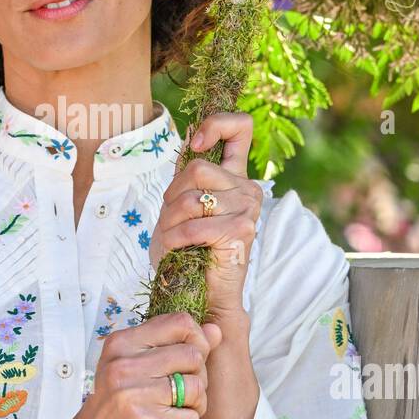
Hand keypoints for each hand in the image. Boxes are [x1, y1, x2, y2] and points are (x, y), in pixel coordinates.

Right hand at [56, 312, 222, 418]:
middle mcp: (124, 365)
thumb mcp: (134, 369)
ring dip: (195, 405)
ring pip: (196, 387)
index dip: (196, 341)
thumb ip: (175, 346)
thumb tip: (215, 330)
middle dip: (197, 377)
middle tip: (179, 395)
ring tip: (173, 412)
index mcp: (121, 344)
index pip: (179, 322)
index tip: (188, 361)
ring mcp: (132, 394)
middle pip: (193, 355)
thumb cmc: (113, 411)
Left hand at [149, 111, 263, 319]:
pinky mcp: (242, 231)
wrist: (201, 295)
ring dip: (169, 221)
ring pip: (191, 197)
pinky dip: (174, 239)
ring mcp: (249, 209)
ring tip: (172, 239)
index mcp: (235, 176)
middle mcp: (248, 188)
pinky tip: (175, 251)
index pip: (240, 127)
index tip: (197, 143)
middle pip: (197, 168)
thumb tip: (192, 136)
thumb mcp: (183, 203)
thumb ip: (190, 173)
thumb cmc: (188, 251)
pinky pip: (194, 224)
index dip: (216, 123)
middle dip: (171, 196)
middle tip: (171, 222)